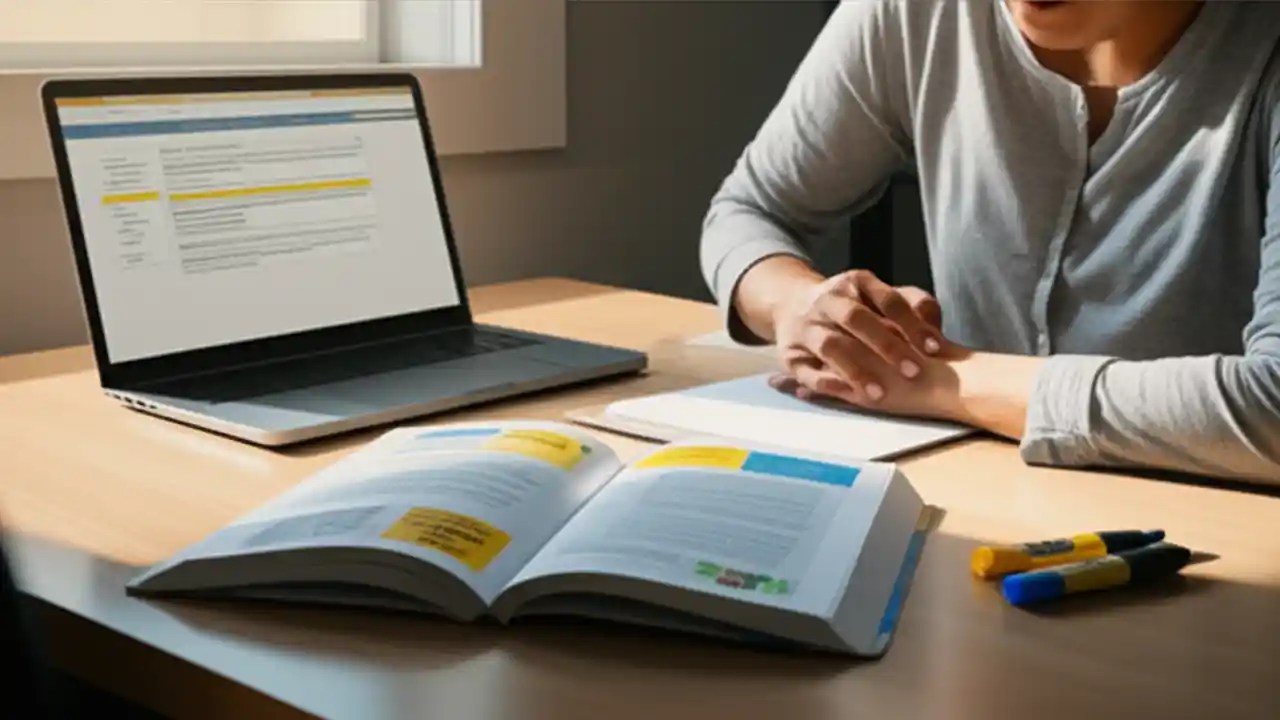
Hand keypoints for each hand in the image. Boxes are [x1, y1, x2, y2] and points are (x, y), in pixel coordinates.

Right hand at [772, 269, 946, 405]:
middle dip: (886, 345)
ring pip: (830, 345)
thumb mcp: (881, 297)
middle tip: (913, 372)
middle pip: (856, 319)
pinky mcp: (790, 354)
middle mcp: (828, 300)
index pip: (888, 300)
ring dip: (856, 370)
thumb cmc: (853, 308)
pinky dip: (827, 382)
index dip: (912, 324)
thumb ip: (913, 305)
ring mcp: (806, 326)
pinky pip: (806, 370)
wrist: (792, 305)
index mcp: (856, 283)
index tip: (933, 348)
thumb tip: (934, 325)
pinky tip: (849, 394)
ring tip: (879, 394)